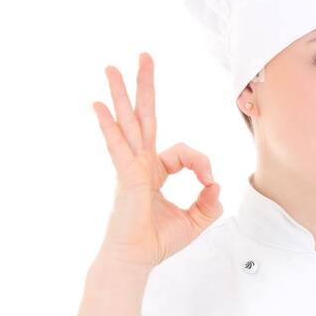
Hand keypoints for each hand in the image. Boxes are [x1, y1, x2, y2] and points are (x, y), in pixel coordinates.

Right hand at [92, 52, 222, 269]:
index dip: (201, 163)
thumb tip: (217, 186)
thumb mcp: (195, 221)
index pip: (183, 152)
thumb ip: (209, 203)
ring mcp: (130, 167)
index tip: (209, 182)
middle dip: (145, 86)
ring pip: (128, 123)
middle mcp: (140, 163)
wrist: (135, 260)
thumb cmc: (156, 242)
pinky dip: (109, 125)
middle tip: (143, 56)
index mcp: (154, 171)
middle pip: (144, 117)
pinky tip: (99, 105)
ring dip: (121, 93)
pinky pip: (118, 145)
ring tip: (111, 67)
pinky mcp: (125, 176)